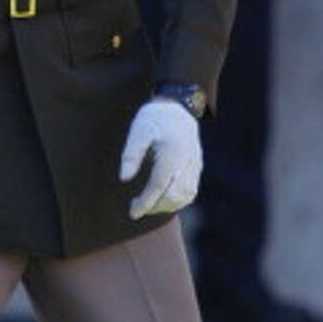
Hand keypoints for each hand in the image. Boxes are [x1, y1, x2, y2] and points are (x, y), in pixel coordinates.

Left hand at [119, 98, 201, 218]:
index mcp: (172, 153)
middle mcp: (187, 162)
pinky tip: (162, 199)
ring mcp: (195, 165)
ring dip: (167, 206)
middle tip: (136, 206)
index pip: (159, 185)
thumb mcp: (138, 132)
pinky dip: (177, 200)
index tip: (132, 213)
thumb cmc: (154, 119)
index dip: (145, 202)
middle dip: (155, 207)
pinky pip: (191, 191)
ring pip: (185, 196)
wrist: (178, 108)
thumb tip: (124, 179)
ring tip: (148, 204)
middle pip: (174, 195)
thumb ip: (131, 155)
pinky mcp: (197, 167)